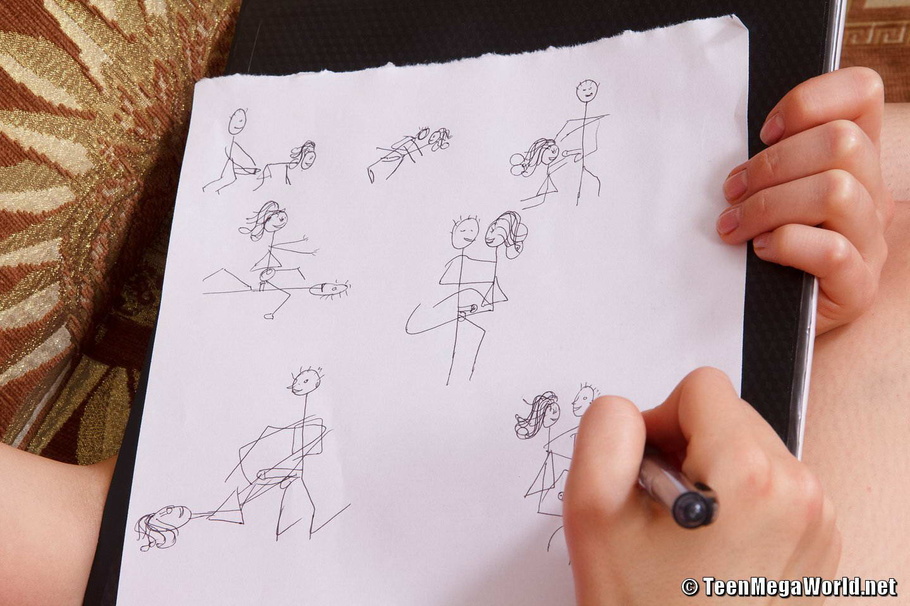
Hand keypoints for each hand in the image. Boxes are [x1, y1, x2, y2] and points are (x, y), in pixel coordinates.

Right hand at [563, 368, 839, 605]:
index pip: (700, 386)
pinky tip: (715, 545)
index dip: (658, 420)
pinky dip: (740, 499)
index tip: (647, 473)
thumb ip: (603, 431)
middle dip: (688, 445)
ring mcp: (819, 519)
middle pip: (730, 412)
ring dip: (713, 472)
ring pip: (751, 446)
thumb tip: (629, 410)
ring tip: (690, 532)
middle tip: (664, 508)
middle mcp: (801, 491)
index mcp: (750, 475)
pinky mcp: (822, 541)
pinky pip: (773, 483)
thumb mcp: (592, 513)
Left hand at [716, 68, 893, 333]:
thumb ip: (768, 158)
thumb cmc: (764, 246)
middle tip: (732, 190)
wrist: (776, 317)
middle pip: (843, 143)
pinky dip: (788, 243)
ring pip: (837, 191)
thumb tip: (735, 135)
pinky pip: (832, 251)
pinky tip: (761, 251)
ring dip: (769, 205)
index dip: (812, 99)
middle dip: (772, 164)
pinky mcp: (857, 286)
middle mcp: (872, 193)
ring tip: (734, 225)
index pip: (862, 93)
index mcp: (854, 158)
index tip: (765, 130)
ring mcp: (871, 241)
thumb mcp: (768, 191)